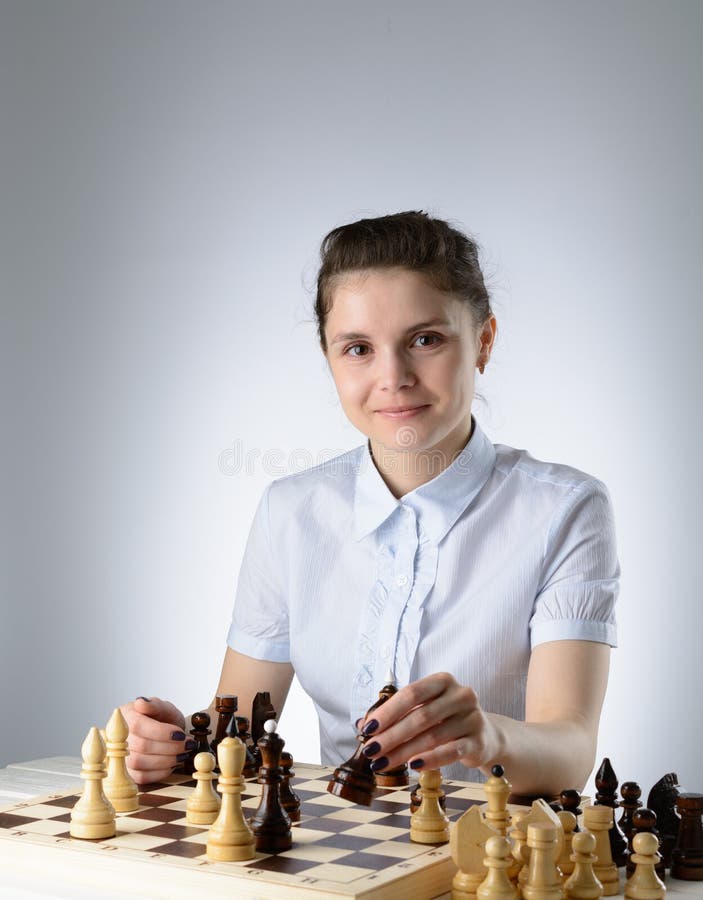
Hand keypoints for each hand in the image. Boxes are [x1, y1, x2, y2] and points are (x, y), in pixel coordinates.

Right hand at [120, 697, 189, 784]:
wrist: (160, 733)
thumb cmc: (159, 719)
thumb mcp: (162, 708)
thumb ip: (154, 705)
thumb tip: (141, 702)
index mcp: (125, 716)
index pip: (138, 725)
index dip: (161, 732)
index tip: (181, 734)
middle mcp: (117, 738)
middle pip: (142, 746)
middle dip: (170, 747)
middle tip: (188, 745)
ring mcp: (120, 757)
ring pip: (140, 763)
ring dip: (167, 760)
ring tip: (182, 754)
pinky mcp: (127, 773)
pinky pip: (141, 777)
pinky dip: (161, 772)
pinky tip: (172, 763)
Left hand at [359, 672, 500, 772]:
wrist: (486, 736)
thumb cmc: (447, 719)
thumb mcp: (425, 709)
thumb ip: (397, 715)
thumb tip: (363, 725)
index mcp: (443, 681)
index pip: (411, 693)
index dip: (388, 711)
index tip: (368, 728)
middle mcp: (460, 695)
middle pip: (420, 716)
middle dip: (391, 735)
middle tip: (371, 750)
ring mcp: (472, 718)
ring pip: (432, 736)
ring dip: (403, 751)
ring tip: (383, 763)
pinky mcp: (479, 741)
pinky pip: (451, 751)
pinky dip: (430, 759)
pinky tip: (412, 766)